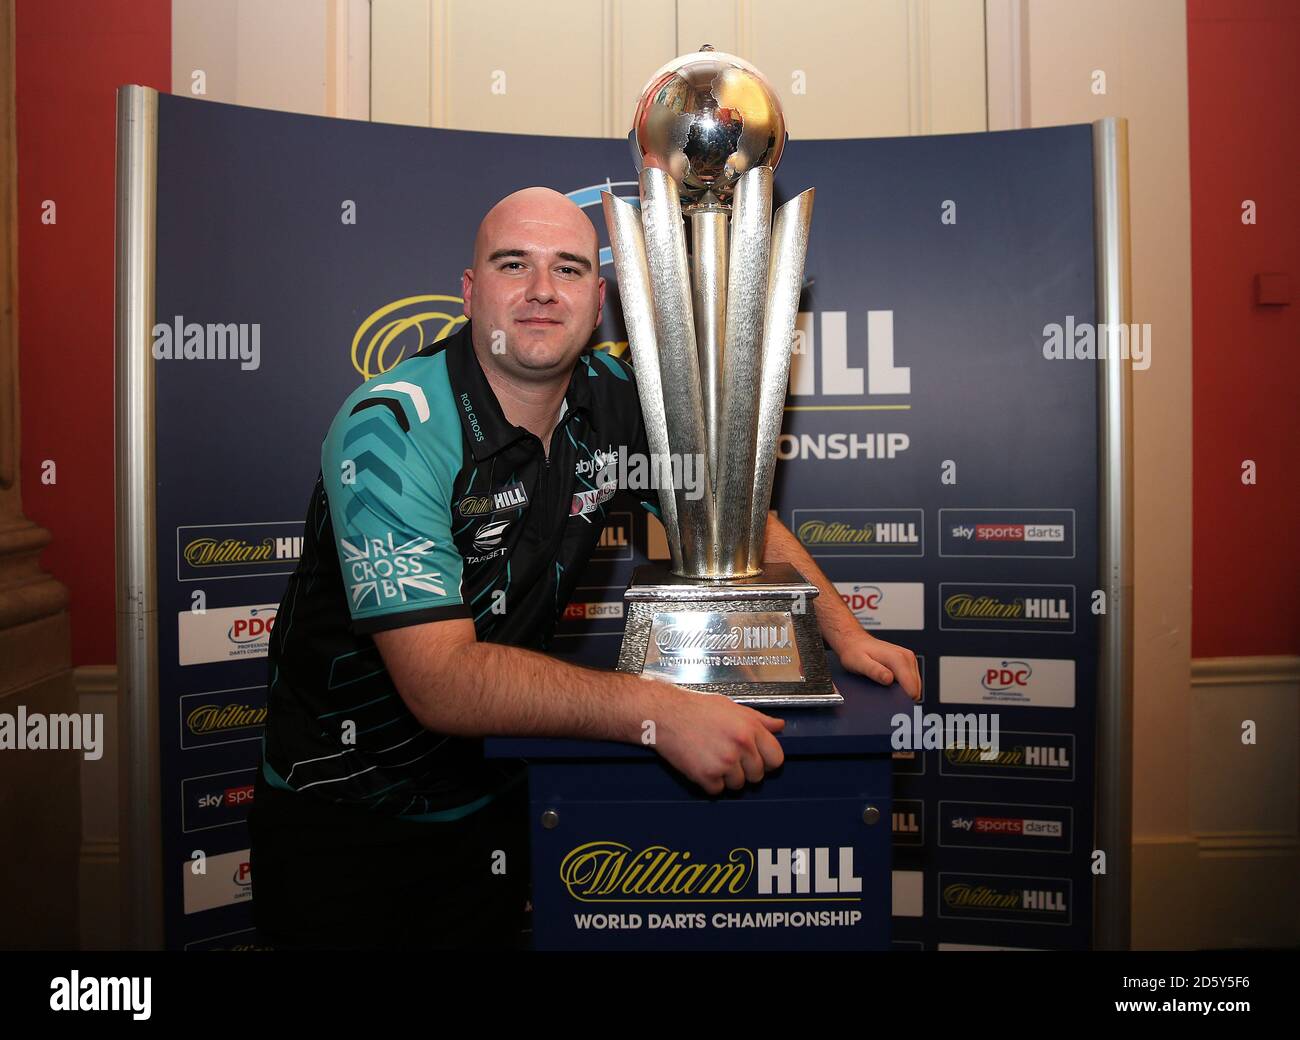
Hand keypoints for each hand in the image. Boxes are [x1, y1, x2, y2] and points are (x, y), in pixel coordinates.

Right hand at [647, 684, 785, 795]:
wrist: (666, 715)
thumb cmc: (696, 709)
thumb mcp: (733, 707)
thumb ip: (759, 719)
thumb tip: (779, 726)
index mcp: (750, 729)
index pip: (776, 759)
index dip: (767, 762)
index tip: (759, 760)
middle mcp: (741, 746)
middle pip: (757, 776)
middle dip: (746, 770)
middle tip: (730, 758)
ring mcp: (724, 762)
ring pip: (738, 785)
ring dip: (727, 778)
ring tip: (713, 759)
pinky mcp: (706, 775)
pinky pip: (717, 790)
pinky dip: (710, 783)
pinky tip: (703, 765)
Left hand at [838, 633, 920, 700]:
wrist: (855, 641)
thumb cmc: (855, 652)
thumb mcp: (860, 663)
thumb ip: (874, 671)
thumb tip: (888, 679)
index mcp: (898, 658)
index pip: (911, 688)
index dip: (902, 699)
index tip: (892, 703)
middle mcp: (907, 657)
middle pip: (915, 688)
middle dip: (903, 696)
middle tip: (885, 695)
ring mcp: (909, 658)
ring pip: (915, 685)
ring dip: (904, 690)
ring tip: (886, 687)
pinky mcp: (908, 661)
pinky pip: (911, 680)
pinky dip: (903, 685)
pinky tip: (890, 684)